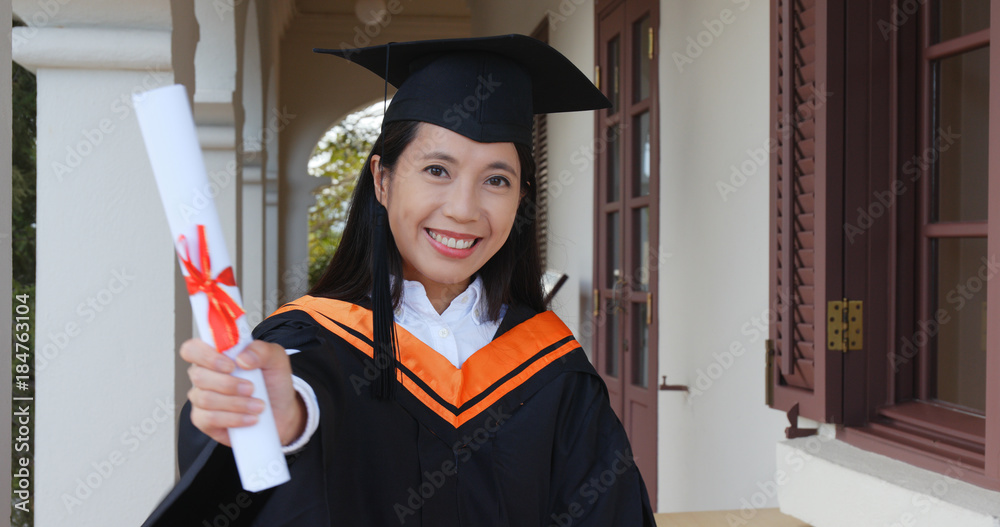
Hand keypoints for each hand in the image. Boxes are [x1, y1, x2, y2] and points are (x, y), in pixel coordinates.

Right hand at [180, 339, 305, 446]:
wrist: (281, 412)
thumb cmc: (272, 382)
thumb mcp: (275, 359)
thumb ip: (261, 350)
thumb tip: (242, 358)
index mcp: (215, 355)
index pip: (192, 349)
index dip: (206, 355)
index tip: (231, 365)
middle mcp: (204, 375)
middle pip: (199, 376)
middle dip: (229, 384)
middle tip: (251, 388)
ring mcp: (201, 398)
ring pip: (206, 399)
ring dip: (237, 403)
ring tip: (258, 405)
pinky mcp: (204, 421)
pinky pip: (209, 419)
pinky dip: (234, 419)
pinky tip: (250, 418)